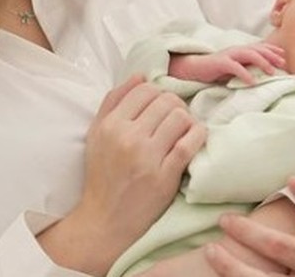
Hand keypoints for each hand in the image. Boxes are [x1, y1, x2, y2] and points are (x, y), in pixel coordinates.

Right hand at [39, 75, 206, 275]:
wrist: (106, 217)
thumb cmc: (102, 173)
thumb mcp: (96, 132)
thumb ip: (114, 100)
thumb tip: (139, 76)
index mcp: (110, 124)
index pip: (143, 90)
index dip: (156, 93)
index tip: (159, 105)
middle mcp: (128, 137)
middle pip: (165, 100)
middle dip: (174, 104)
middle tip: (174, 116)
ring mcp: (148, 157)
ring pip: (180, 117)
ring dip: (186, 119)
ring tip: (183, 128)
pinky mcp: (166, 175)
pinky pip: (190, 143)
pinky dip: (198, 134)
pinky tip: (195, 136)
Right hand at [169, 42, 284, 84]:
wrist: (194, 68)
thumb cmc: (215, 70)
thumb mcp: (234, 67)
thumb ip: (247, 67)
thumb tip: (263, 75)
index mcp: (240, 50)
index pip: (260, 47)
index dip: (273, 50)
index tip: (285, 58)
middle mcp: (236, 50)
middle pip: (258, 49)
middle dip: (272, 55)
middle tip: (284, 65)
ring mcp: (228, 55)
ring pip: (249, 54)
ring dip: (262, 62)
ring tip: (272, 72)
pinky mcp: (220, 63)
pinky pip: (234, 67)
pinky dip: (244, 74)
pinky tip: (252, 82)